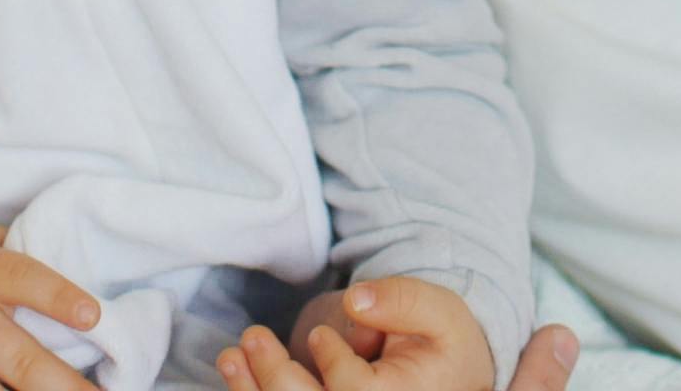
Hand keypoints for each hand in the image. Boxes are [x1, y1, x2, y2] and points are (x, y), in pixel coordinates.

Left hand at [221, 277, 566, 390]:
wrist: (449, 379)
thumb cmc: (442, 344)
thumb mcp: (441, 312)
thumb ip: (403, 301)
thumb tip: (355, 302)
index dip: (333, 362)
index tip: (321, 336)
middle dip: (277, 378)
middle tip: (253, 336)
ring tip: (231, 357)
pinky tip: (236, 374)